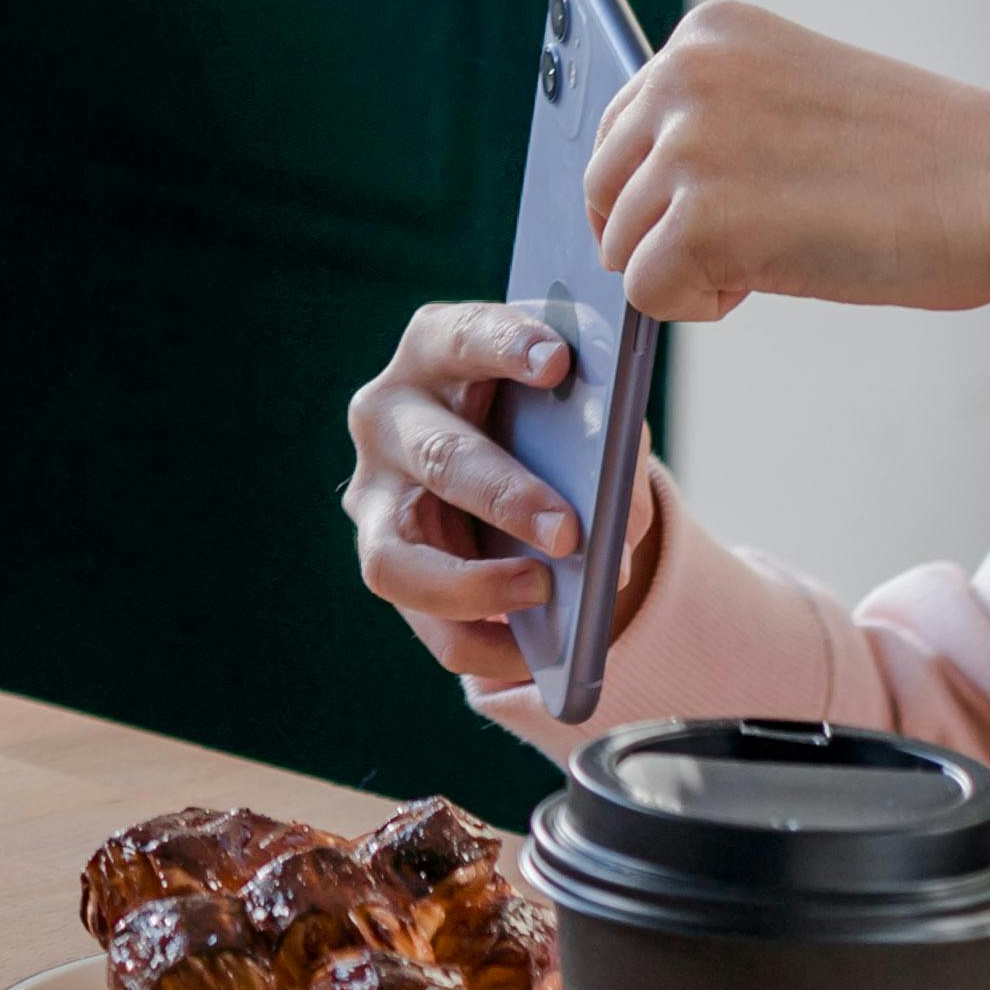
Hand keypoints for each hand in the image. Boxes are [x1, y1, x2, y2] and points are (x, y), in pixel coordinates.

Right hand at [345, 302, 601, 680]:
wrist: (512, 458)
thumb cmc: (546, 418)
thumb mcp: (578, 413)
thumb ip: (598, 444)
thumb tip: (617, 526)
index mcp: (436, 348)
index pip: (464, 337)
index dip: (508, 348)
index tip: (559, 364)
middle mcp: (388, 414)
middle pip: (438, 457)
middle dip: (505, 498)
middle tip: (569, 533)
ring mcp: (372, 493)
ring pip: (396, 556)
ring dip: (472, 585)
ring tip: (540, 595)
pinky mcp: (383, 560)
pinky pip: (424, 623)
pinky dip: (484, 645)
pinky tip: (536, 652)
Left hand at [582, 1, 989, 327]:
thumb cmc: (923, 162)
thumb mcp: (794, 101)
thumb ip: (713, 121)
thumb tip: (624, 197)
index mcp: (708, 32)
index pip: (617, 127)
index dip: (663, 188)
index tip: (734, 201)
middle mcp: (683, 73)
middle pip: (602, 191)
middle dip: (663, 233)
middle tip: (760, 239)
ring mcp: (688, 145)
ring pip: (621, 248)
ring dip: (691, 271)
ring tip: (786, 248)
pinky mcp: (701, 220)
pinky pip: (646, 295)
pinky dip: (702, 307)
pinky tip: (774, 279)